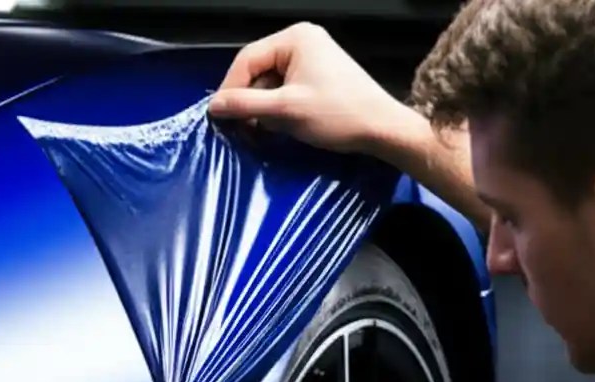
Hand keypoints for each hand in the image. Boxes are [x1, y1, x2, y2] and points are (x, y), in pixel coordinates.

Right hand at [209, 22, 414, 155]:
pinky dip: (278, 108)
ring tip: (261, 131)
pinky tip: (278, 126)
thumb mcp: (285, 110)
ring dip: (263, 107)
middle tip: (240, 127)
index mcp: (295, 38)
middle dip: (248, 99)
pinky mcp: (319, 76)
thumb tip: (212, 105)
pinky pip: (286, 88)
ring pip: (271, 82)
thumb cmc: (336, 114)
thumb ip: (245, 105)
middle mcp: (302, 41)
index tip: (219, 116)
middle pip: (258, 70)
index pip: (247, 59)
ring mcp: (312, 58)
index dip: (230, 88)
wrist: (382, 129)